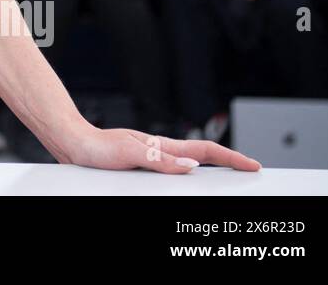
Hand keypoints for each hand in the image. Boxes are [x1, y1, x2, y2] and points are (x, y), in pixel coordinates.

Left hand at [62, 124, 259, 172]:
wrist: (75, 145)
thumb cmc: (98, 147)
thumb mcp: (130, 153)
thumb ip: (159, 159)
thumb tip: (190, 165)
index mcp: (162, 147)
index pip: (204, 151)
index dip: (230, 157)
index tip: (252, 164)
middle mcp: (160, 151)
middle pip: (203, 157)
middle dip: (228, 163)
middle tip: (249, 171)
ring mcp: (153, 158)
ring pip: (190, 165)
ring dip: (212, 169)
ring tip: (231, 177)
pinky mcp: (143, 166)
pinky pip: (174, 172)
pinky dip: (191, 176)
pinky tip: (192, 182)